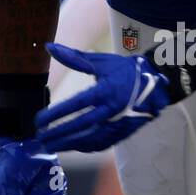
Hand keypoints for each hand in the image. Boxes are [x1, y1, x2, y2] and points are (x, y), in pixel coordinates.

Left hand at [34, 43, 170, 152]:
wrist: (156, 86)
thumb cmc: (125, 71)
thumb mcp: (101, 62)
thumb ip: (74, 57)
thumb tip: (49, 47)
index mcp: (106, 90)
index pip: (77, 104)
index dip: (56, 114)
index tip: (39, 120)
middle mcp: (112, 109)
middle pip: (82, 126)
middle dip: (59, 134)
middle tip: (41, 139)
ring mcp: (118, 123)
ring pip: (91, 139)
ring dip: (70, 144)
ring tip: (52, 147)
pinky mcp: (123, 132)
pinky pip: (102, 143)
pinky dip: (86, 147)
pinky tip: (73, 147)